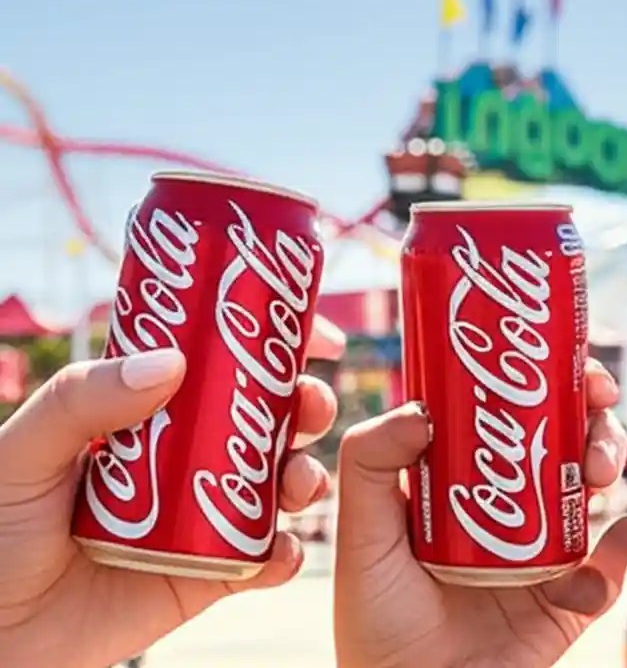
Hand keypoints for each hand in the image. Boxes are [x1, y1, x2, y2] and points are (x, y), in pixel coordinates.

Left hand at [0, 348, 336, 666]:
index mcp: (146, 413)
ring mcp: (202, 515)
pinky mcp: (210, 575)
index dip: (272, 342)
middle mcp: (184, 457)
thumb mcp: (22, 453)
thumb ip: (82, 399)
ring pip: (279, 484)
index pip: (218, 362)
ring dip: (306, 476)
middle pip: (266, 418)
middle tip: (310, 406)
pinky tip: (279, 551)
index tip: (313, 334)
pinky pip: (266, 562)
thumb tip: (171, 362)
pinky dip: (287, 555)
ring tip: (298, 485)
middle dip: (306, 407)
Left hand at [333, 359, 626, 667]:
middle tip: (594, 407)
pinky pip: (615, 563)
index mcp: (466, 483)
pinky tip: (624, 527)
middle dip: (591, 411)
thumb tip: (422, 407)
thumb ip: (369, 465)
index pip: (510, 410)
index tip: (560, 355)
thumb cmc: (377, 626)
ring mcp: (549, 551)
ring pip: (598, 485)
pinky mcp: (574, 599)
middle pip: (567, 436)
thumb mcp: (360, 537)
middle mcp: (514, 508)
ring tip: (599, 470)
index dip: (542, 376)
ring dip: (611, 457)